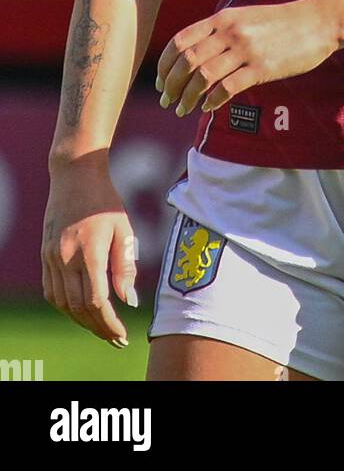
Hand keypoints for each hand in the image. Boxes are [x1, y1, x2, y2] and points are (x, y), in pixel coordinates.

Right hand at [42, 156, 137, 346]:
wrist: (75, 175)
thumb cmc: (106, 200)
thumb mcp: (124, 229)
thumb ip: (125, 267)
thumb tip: (129, 301)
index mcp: (89, 252)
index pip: (97, 301)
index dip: (109, 323)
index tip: (122, 334)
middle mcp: (65, 258)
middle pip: (79, 307)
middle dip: (97, 327)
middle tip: (115, 338)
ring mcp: (51, 257)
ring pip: (62, 303)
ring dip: (81, 320)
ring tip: (100, 327)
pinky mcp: (45, 255)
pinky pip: (51, 291)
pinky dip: (65, 306)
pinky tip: (80, 309)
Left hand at [155, 0, 339, 116]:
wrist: (318, 21)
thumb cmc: (282, 22)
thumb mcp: (246, 17)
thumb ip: (222, 30)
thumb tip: (198, 52)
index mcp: (223, 18)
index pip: (181, 41)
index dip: (165, 64)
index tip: (160, 82)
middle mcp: (230, 32)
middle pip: (187, 61)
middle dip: (170, 84)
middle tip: (167, 101)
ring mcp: (246, 50)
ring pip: (203, 76)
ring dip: (187, 97)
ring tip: (182, 109)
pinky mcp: (262, 68)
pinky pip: (228, 88)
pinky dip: (213, 100)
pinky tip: (209, 107)